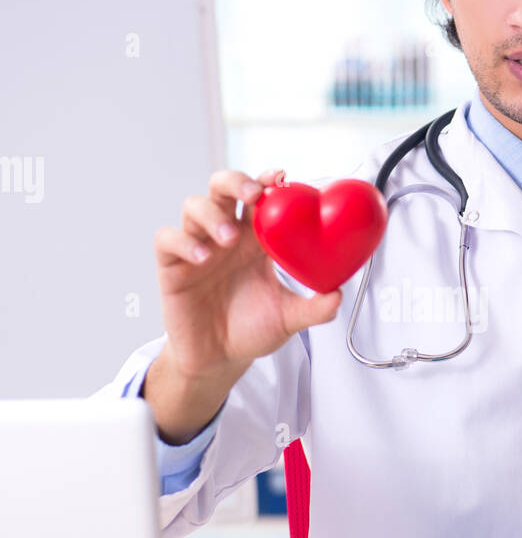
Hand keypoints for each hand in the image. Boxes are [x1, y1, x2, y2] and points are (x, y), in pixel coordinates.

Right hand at [154, 168, 341, 379]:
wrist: (220, 359)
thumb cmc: (251, 330)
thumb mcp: (288, 319)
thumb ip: (315, 308)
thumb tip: (338, 295)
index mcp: (255, 240)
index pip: (258, 197)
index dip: (267, 181)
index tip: (282, 178)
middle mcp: (226, 236)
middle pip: (222, 187)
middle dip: (236, 182)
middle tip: (253, 195)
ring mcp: (197, 248)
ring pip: (194, 207)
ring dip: (212, 215)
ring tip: (229, 238)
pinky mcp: (173, 266)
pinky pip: (168, 240)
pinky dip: (184, 242)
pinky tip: (202, 257)